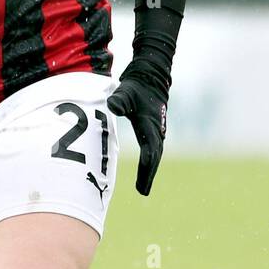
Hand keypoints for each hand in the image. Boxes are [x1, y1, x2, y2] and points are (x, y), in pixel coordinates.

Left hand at [107, 73, 166, 195]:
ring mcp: (157, 130)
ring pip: (155, 154)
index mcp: (150, 125)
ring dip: (149, 170)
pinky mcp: (153, 129)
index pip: (150, 150)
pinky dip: (149, 162)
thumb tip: (112, 106)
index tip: (143, 182)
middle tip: (142, 191)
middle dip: (148, 174)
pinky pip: (153, 150)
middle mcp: (156, 130)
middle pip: (154, 156)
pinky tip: (144, 171)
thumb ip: (119, 100)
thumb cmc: (136, 86)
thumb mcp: (125, 92)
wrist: (150, 76)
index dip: (146, 168)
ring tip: (143, 187)